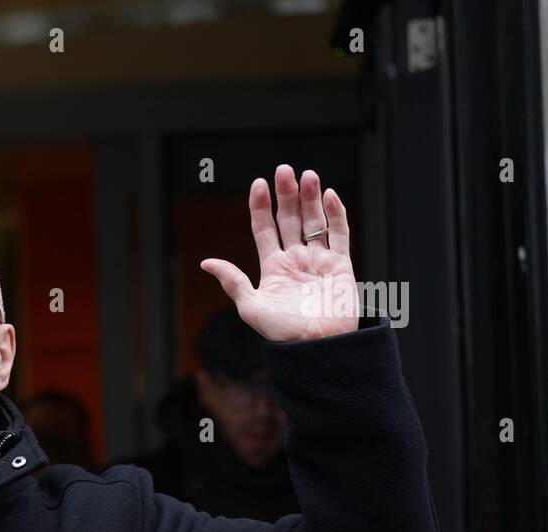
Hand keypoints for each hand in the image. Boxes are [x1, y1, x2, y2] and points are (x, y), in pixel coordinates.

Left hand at [200, 165, 358, 341]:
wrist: (318, 347)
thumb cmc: (282, 332)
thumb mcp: (251, 307)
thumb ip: (233, 281)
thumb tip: (206, 263)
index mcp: (272, 268)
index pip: (264, 229)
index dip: (261, 207)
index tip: (258, 184)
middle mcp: (295, 260)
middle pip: (290, 219)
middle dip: (287, 195)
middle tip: (284, 170)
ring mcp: (318, 261)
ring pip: (314, 221)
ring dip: (310, 198)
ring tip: (307, 175)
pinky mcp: (341, 265)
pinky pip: (339, 234)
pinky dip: (336, 214)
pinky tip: (329, 195)